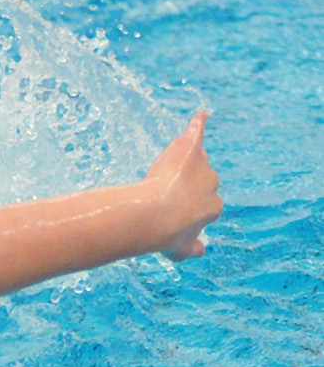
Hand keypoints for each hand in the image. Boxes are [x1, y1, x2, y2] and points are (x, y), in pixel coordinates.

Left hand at [141, 111, 221, 260]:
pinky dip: (198, 124)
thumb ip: (192, 248)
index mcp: (214, 207)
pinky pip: (196, 133)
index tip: (168, 210)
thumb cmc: (164, 234)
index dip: (183, 204)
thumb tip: (201, 250)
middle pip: (199, 179)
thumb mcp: (180, 250)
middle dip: (181, 185)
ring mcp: (202, 166)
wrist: (152, 216)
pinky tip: (201, 116)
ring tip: (160, 175)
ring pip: (194, 161)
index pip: (202, 201)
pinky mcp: (190, 150)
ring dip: (180, 165)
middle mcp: (213, 185)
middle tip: (159, 194)